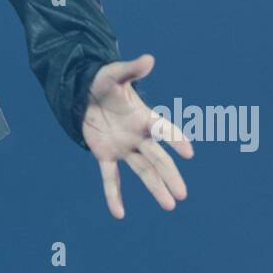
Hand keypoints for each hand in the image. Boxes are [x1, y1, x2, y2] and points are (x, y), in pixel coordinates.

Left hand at [81, 54, 194, 218]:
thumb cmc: (104, 82)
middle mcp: (138, 136)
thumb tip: (149, 58)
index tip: (189, 152)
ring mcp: (123, 147)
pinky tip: (118, 213)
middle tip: (182, 193)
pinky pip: (111, 178)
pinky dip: (113, 195)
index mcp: (143, 117)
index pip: (163, 129)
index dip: (175, 139)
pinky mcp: (105, 155)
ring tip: (169, 205)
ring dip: (155, 187)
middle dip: (170, 175)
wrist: (83, 93)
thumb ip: (130, 69)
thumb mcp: (114, 74)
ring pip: (142, 171)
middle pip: (157, 158)